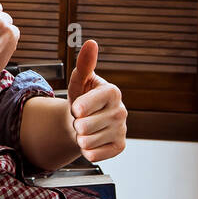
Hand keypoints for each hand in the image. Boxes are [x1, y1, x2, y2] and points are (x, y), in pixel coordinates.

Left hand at [66, 40, 126, 162]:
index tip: (76, 108)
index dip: (81, 106)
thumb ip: (84, 64)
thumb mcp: (78, 81)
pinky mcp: (120, 147)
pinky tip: (91, 141)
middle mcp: (121, 111)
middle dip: (75, 123)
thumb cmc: (81, 98)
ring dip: (79, 137)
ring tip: (84, 129)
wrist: (83, 121)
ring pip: (88, 141)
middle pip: (86, 125)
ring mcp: (122, 130)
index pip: (93, 102)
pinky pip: (94, 154)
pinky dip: (87, 150)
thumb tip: (91, 43)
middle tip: (80, 119)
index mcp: (112, 92)